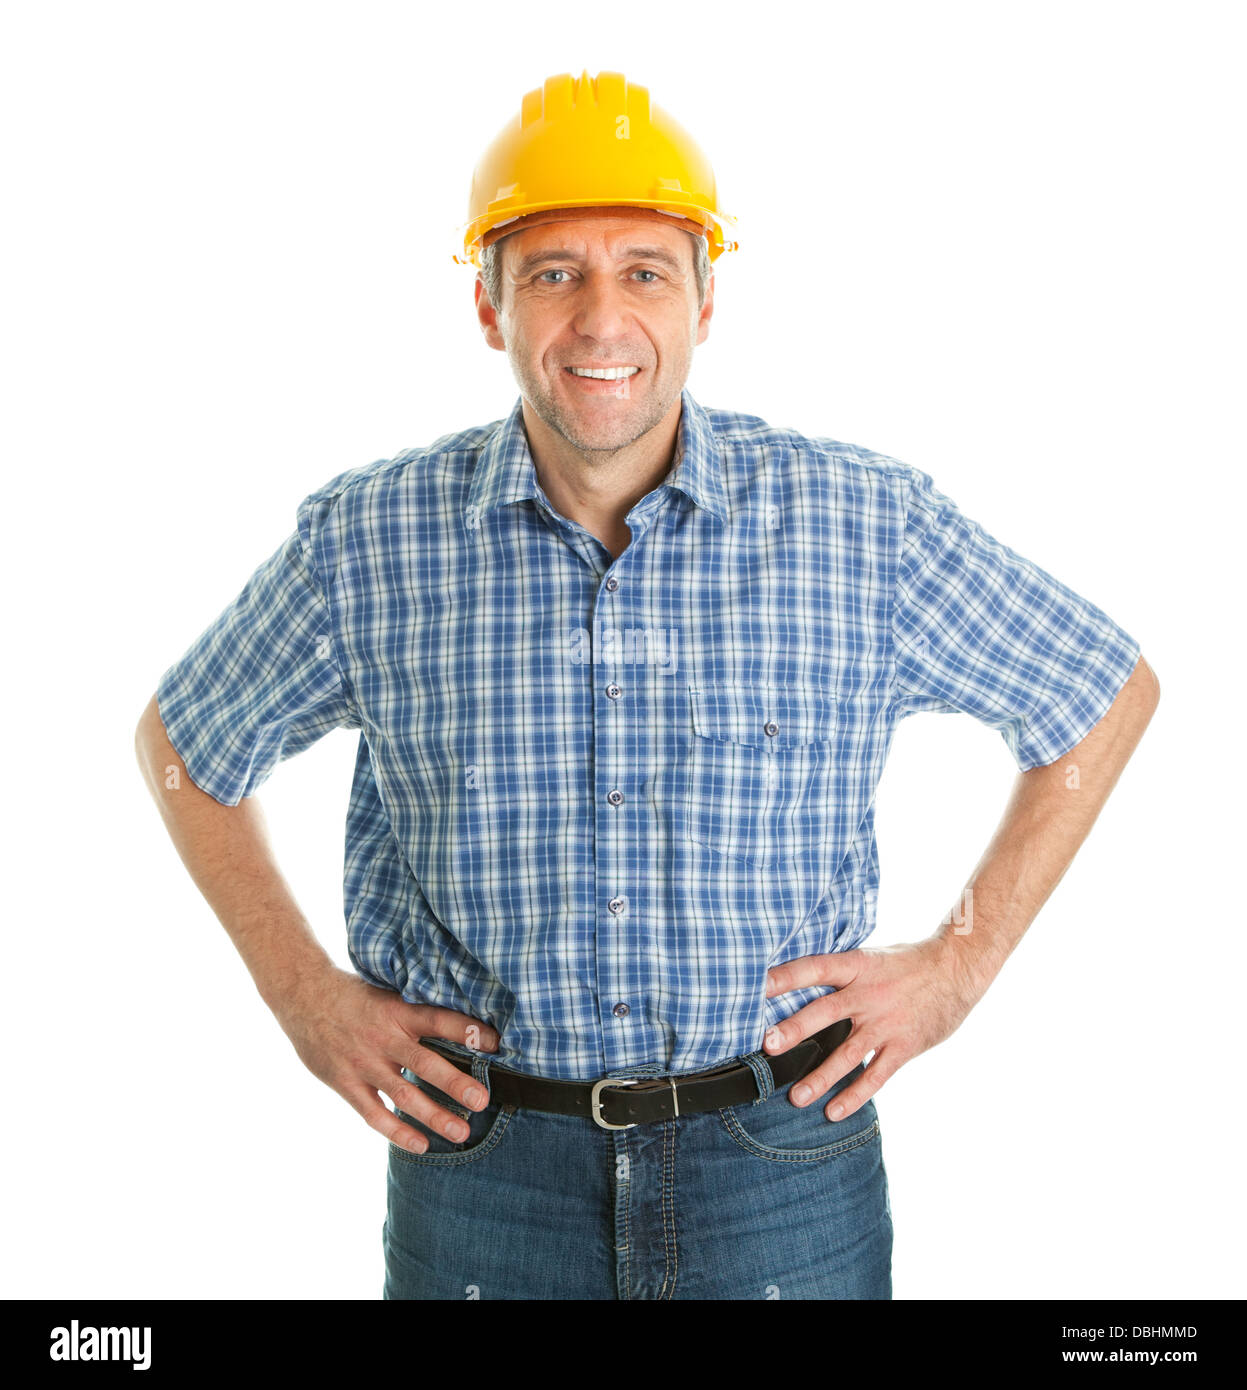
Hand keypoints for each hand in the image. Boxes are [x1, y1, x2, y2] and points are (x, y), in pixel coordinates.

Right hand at [274, 966, 499, 1153]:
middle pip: (424, 1063)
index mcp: (398, 1010)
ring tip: (461, 1132)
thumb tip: (461, 1023)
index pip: (439, 1019)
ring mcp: (363, 1063)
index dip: (467, 1031)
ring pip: (402, 1093)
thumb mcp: (388, 993)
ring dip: (433, 1115)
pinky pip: (373, 1113)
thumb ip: (416, 1011)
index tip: (497, 1044)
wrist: (303, 995)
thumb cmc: (354, 996)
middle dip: (455, 1083)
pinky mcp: (344, 1082)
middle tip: (482, 1100)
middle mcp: (383, 1037)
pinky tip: (421, 1145)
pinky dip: (397, 1131)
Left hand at [763, 935, 989, 1123]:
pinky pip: (876, 1075)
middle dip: (795, 1030)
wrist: (957, 968)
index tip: (757, 987)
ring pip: (848, 1053)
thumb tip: (798, 981)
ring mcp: (886, 1022)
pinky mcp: (904, 1046)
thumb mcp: (871, 956)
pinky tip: (835, 1112)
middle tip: (767, 1047)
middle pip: (825, 1013)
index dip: (785, 977)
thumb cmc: (907, 962)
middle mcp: (868, 994)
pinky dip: (855, 1095)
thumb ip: (841, 973)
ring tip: (796, 1097)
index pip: (814, 968)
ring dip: (820, 1076)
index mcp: (856, 966)